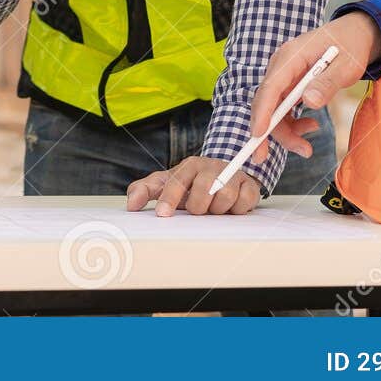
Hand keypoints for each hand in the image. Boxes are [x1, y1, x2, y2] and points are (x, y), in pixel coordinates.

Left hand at [125, 156, 259, 215]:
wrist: (223, 176)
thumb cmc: (192, 184)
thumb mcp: (166, 183)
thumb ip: (145, 190)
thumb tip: (131, 205)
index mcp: (189, 165)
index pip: (177, 181)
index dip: (169, 199)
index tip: (163, 214)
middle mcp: (211, 167)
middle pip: (204, 189)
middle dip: (198, 206)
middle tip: (197, 210)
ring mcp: (232, 175)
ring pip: (225, 197)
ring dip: (217, 210)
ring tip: (213, 209)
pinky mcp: (249, 186)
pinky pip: (244, 202)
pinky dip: (236, 210)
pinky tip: (230, 208)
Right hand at [247, 12, 380, 166]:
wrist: (356, 34)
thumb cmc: (351, 45)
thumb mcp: (346, 65)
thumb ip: (327, 82)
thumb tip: (308, 102)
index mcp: (290, 56)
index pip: (270, 87)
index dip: (262, 112)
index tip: (258, 135)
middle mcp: (281, 66)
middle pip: (268, 102)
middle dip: (273, 132)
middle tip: (293, 153)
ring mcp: (284, 75)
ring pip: (274, 110)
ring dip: (286, 131)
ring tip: (307, 148)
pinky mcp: (290, 84)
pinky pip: (284, 108)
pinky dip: (293, 123)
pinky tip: (311, 127)